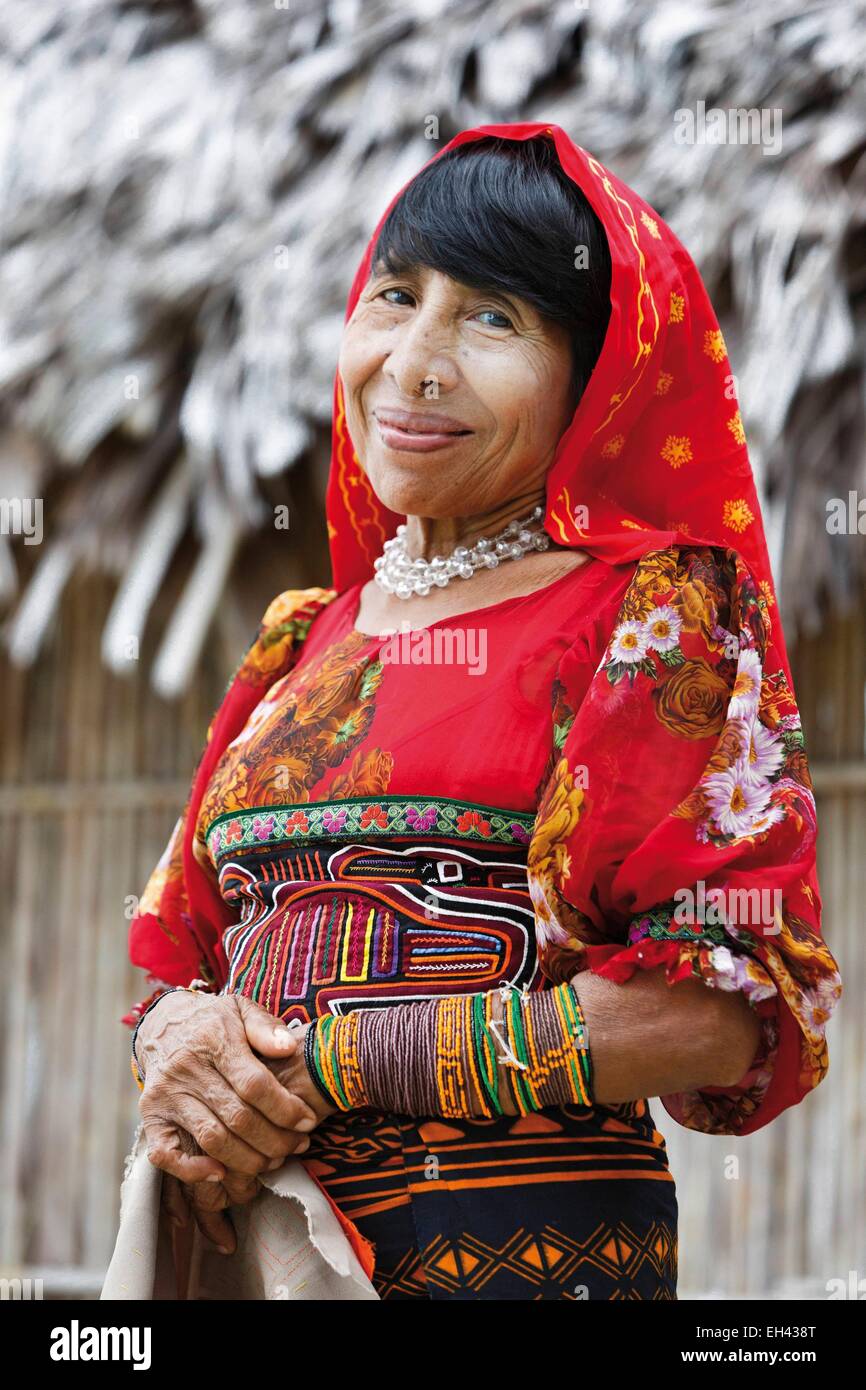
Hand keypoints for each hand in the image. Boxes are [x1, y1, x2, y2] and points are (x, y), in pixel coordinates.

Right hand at [156, 1019, 334, 1254]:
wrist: (162, 1026)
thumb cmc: (213, 1022)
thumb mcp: (241, 1010)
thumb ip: (267, 1027)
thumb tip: (289, 1048)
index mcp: (213, 1039)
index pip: (254, 1084)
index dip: (286, 1109)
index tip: (308, 1121)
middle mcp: (186, 1069)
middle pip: (237, 1117)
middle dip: (275, 1139)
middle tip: (299, 1145)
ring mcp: (166, 1095)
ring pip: (212, 1139)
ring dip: (248, 1159)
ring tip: (274, 1160)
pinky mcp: (151, 1117)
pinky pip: (166, 1154)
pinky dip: (193, 1170)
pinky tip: (221, 1173)